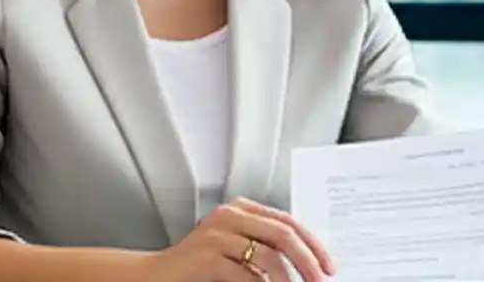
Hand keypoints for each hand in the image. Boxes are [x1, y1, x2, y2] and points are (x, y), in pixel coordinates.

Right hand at [139, 197, 335, 281]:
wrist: (155, 275)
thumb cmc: (199, 266)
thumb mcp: (237, 250)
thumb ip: (265, 248)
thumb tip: (307, 263)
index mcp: (242, 209)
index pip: (289, 221)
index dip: (313, 243)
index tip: (328, 264)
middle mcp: (230, 216)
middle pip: (283, 234)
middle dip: (308, 260)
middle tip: (321, 280)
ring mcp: (216, 234)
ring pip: (267, 255)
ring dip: (287, 279)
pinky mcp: (205, 257)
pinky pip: (245, 274)